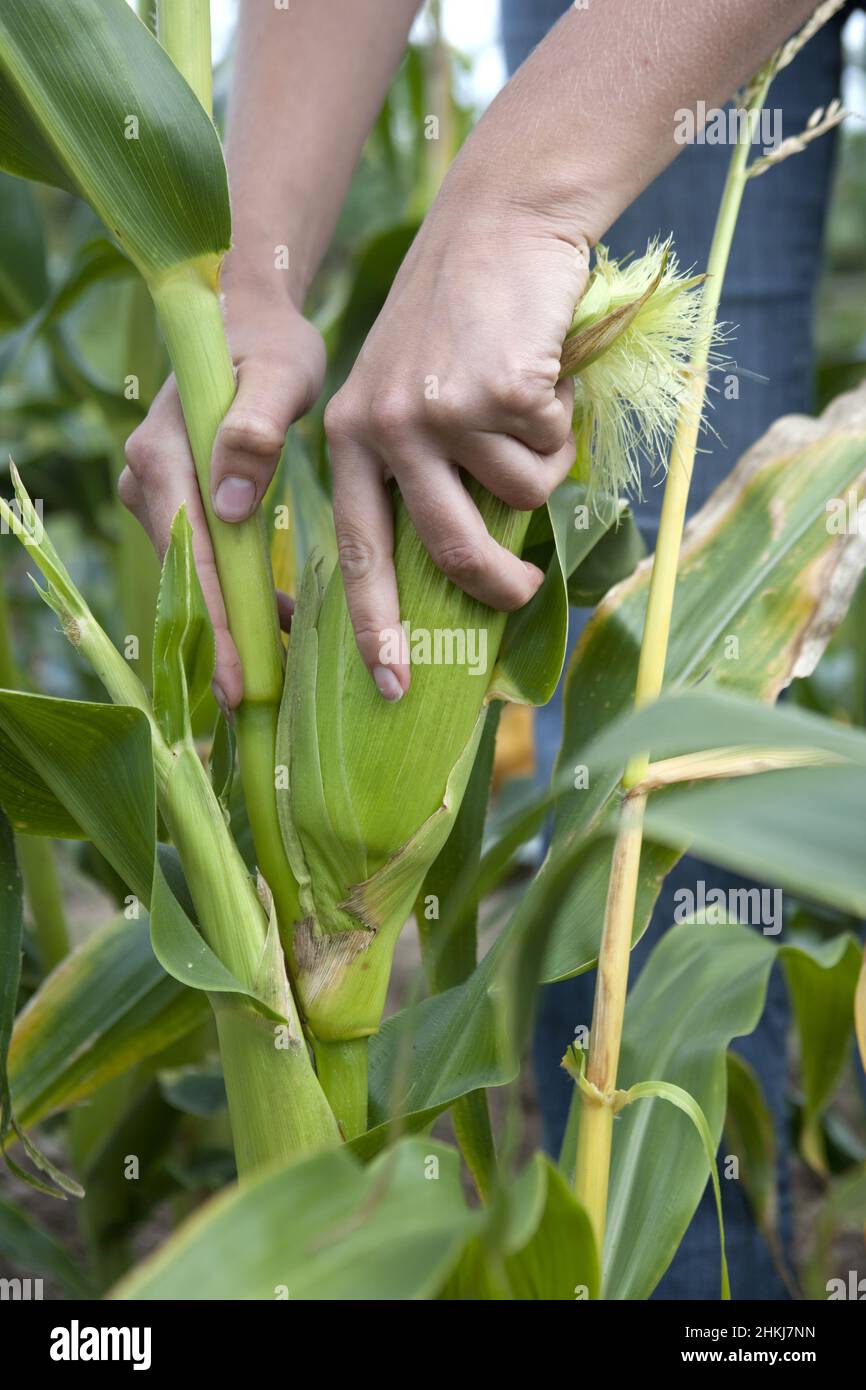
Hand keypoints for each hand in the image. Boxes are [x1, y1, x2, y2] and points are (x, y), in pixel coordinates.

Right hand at [120, 281, 325, 707]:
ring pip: (190, 572)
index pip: (189, 559)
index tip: (235, 683)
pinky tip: (275, 620)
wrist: (249, 316)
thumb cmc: (269, 344)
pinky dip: (233, 590)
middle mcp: (148, 480)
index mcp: (164, 458)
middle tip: (246, 706)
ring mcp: (158, 492)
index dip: (214, 627)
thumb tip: (230, 502)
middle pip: (183, 578)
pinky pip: (201, 557)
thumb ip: (255, 429)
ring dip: (226, 621)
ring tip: (267, 677)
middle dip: (215, 643)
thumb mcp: (276, 375)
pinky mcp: (178, 497)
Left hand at [324, 178, 588, 699]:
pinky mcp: (497, 391)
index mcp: (349, 438)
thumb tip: (458, 574)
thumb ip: (417, 473)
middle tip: (522, 591)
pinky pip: (553, 451)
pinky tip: (537, 370)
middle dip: (496, 584)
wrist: (498, 223)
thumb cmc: (458, 321)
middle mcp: (383, 428)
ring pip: (520, 497)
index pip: (357, 551)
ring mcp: (440, 410)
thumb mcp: (409, 394)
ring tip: (523, 404)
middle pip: (450, 551)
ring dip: (541, 461)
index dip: (376, 626)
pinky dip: (561, 420)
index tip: (393, 687)